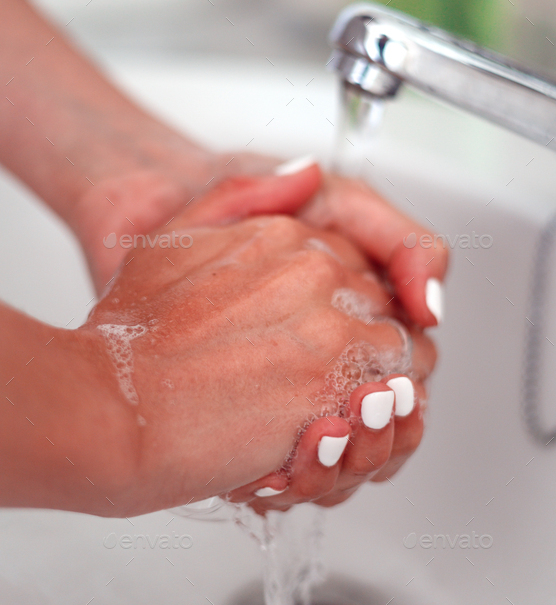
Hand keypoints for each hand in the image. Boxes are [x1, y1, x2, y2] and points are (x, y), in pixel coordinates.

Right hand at [82, 172, 432, 516]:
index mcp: (285, 235)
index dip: (342, 311)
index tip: (315, 342)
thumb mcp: (171, 240)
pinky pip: (389, 401)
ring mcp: (330, 325)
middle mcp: (316, 271)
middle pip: (381, 307)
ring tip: (328, 412)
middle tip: (326, 386)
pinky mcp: (334, 386)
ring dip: (373, 385)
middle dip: (364, 347)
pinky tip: (325, 432)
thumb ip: (245, 197)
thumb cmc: (128, 337)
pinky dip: (369, 422)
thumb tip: (308, 173)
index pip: (356, 264)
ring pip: (397, 353)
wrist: (107, 409)